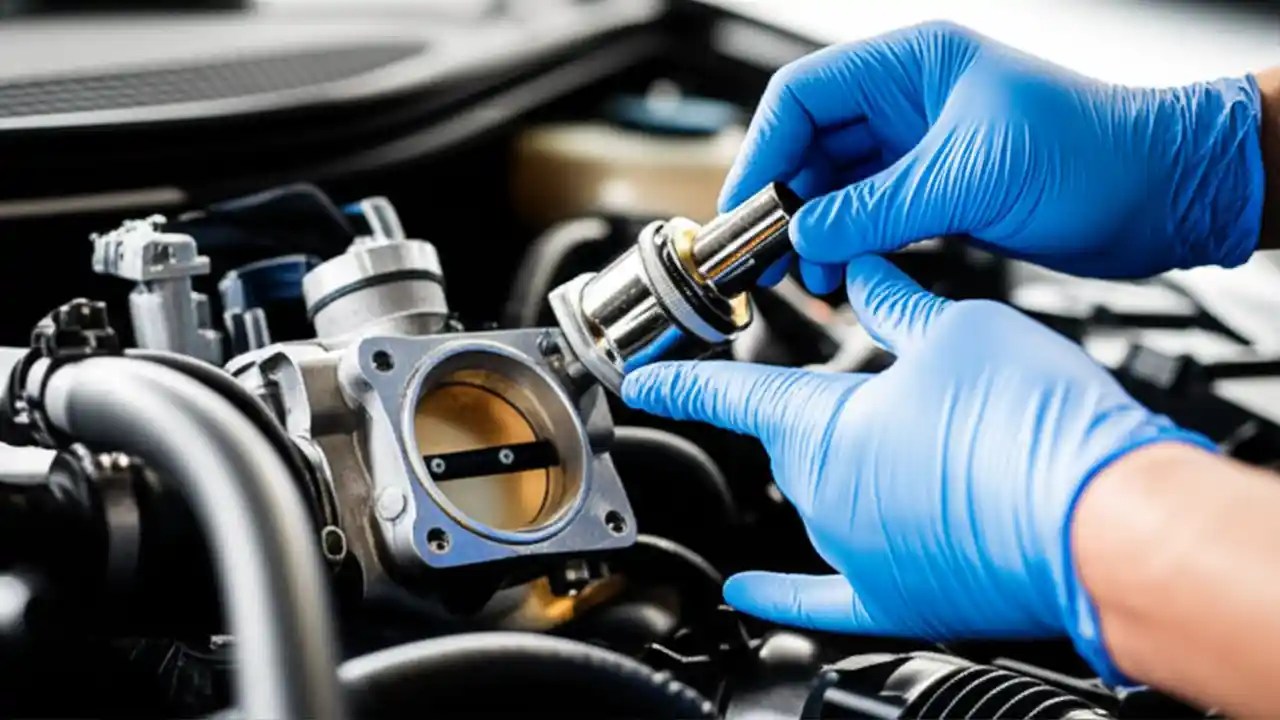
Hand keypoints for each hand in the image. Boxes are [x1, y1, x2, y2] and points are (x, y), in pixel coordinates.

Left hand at [622, 255, 1215, 681]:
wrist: (1104, 521)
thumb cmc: (1034, 424)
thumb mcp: (957, 329)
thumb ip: (894, 305)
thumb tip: (862, 273)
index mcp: (820, 421)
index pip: (731, 394)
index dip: (682, 382)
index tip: (644, 380)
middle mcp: (820, 492)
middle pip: (792, 440)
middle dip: (822, 411)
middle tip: (895, 394)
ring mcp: (852, 551)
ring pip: (823, 496)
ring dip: (853, 468)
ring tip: (935, 447)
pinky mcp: (894, 597)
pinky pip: (820, 596)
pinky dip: (782, 590)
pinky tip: (752, 592)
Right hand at [729, 21, 1264, 292]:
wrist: (1164, 194)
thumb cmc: (1092, 154)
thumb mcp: (967, 180)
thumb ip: (875, 209)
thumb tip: (805, 235)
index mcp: (911, 67)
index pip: (803, 98)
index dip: (763, 153)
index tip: (743, 208)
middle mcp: (909, 102)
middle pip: (811, 145)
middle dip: (785, 201)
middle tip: (763, 253)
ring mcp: (921, 148)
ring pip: (837, 187)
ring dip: (816, 231)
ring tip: (810, 275)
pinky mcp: (937, 192)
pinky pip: (869, 216)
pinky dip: (850, 245)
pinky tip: (844, 274)